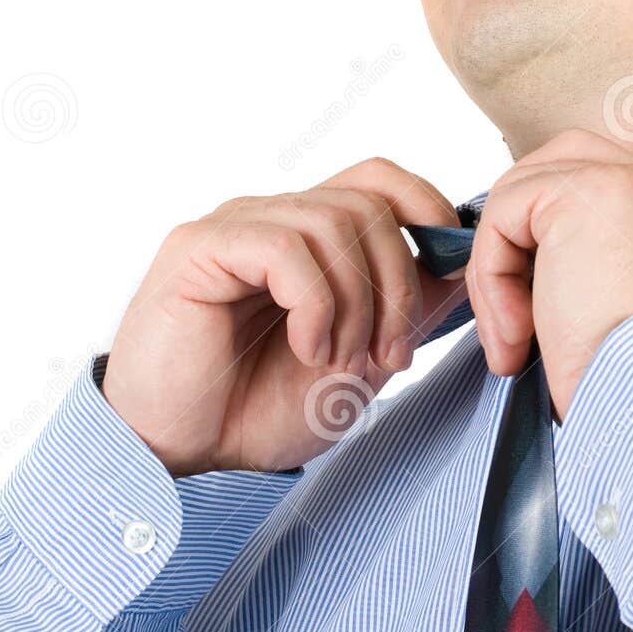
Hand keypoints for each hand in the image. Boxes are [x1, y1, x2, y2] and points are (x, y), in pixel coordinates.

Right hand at [100, 159, 469, 475]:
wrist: (175, 451)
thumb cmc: (252, 411)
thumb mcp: (355, 364)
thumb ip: (401, 315)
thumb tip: (457, 269)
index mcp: (306, 239)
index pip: (377, 180)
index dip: (427, 207)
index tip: (454, 269)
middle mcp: (270, 220)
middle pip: (368, 204)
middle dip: (399, 285)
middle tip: (390, 356)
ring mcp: (234, 228)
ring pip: (334, 224)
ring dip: (358, 304)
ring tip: (338, 361)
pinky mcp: (200, 248)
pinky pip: (286, 248)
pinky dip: (315, 305)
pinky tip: (306, 349)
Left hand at [464, 129, 632, 420]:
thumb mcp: (626, 314)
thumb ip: (593, 268)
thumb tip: (531, 263)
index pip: (584, 194)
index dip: (541, 254)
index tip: (536, 329)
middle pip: (549, 174)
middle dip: (513, 249)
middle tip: (513, 331)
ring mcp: (628, 179)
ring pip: (517, 200)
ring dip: (498, 277)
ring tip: (514, 344)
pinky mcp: (584, 191)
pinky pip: (500, 217)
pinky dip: (491, 281)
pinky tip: (516, 337)